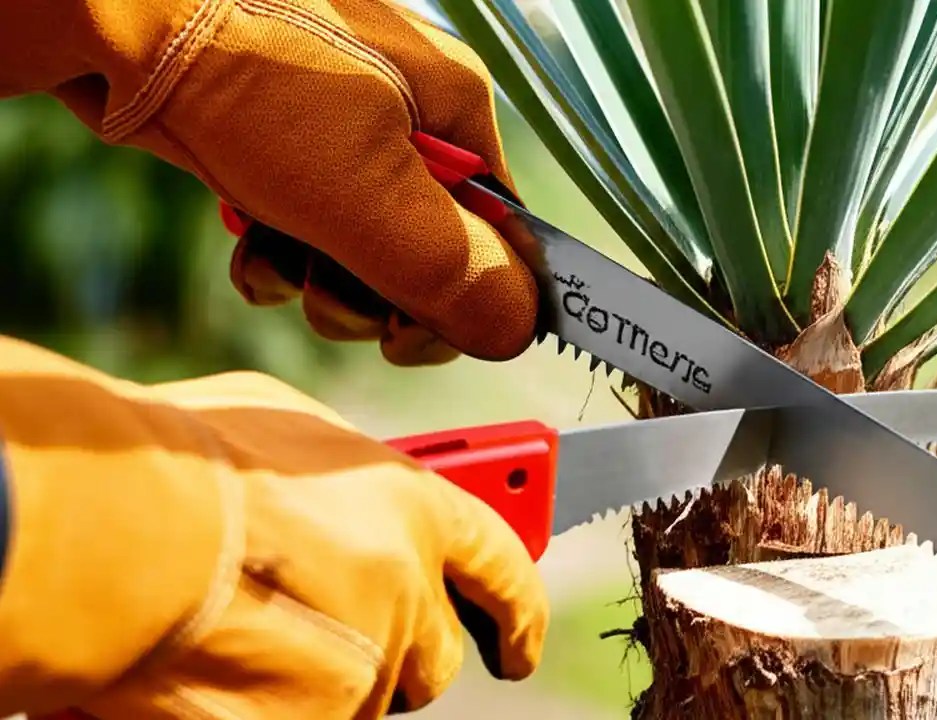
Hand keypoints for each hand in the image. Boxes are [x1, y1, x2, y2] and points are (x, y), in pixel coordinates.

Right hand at [0, 338, 547, 718]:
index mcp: (415, 509)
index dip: (519, 610)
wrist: (119, 533)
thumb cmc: (191, 461)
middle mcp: (406, 594)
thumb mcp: (293, 431)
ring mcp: (362, 669)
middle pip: (437, 657)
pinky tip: (222, 668)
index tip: (519, 642)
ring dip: (324, 678)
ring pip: (367, 697)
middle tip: (344, 632)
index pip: (504, 570)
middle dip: (402, 651)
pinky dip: (269, 706)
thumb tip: (353, 496)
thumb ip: (348, 476)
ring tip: (251, 632)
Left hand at [54, 0, 538, 364]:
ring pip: (360, 253)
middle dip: (375, 294)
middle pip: (428, 253)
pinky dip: (276, 256)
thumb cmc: (244, 75)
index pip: (502, 234)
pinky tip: (247, 241)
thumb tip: (515, 334)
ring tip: (276, 248)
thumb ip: (450, 270)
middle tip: (328, 287)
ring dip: (317, 277)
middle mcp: (408, 117)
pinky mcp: (276, 148)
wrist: (107, 13)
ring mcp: (338, 132)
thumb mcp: (365, 189)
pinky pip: (304, 234)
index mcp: (455, 110)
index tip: (408, 337)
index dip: (464, 298)